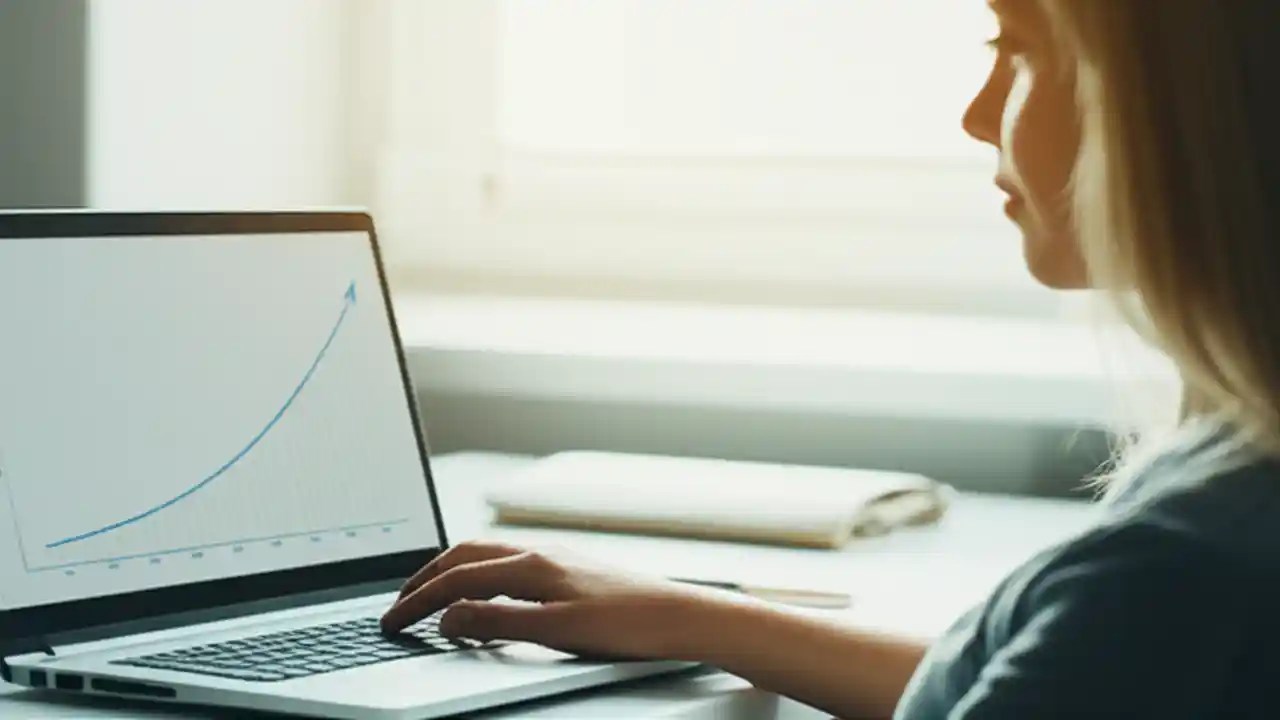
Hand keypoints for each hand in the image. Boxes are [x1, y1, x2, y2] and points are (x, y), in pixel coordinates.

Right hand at [379, 540, 732, 660]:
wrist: (681, 616)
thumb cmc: (629, 624)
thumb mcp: (557, 631)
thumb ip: (499, 622)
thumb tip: (450, 616)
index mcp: (531, 566)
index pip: (456, 579)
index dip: (417, 601)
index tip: (391, 621)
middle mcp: (539, 554)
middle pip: (464, 556)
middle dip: (425, 577)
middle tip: (398, 602)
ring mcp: (555, 558)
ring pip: (487, 555)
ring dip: (451, 570)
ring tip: (431, 592)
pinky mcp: (570, 569)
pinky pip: (509, 562)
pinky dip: (479, 572)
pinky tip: (487, 590)